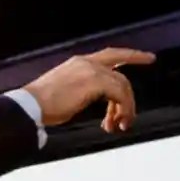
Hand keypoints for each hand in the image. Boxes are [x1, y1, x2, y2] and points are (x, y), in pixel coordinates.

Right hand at [22, 47, 155, 131]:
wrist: (31, 105)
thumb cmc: (42, 104)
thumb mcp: (66, 91)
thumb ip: (84, 91)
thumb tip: (98, 104)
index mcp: (79, 62)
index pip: (111, 54)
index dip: (132, 55)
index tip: (149, 58)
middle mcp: (88, 62)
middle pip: (121, 75)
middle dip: (129, 99)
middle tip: (129, 118)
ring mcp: (92, 71)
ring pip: (123, 87)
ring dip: (124, 109)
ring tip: (118, 126)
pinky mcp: (95, 82)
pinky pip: (120, 95)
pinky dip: (122, 110)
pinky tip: (114, 123)